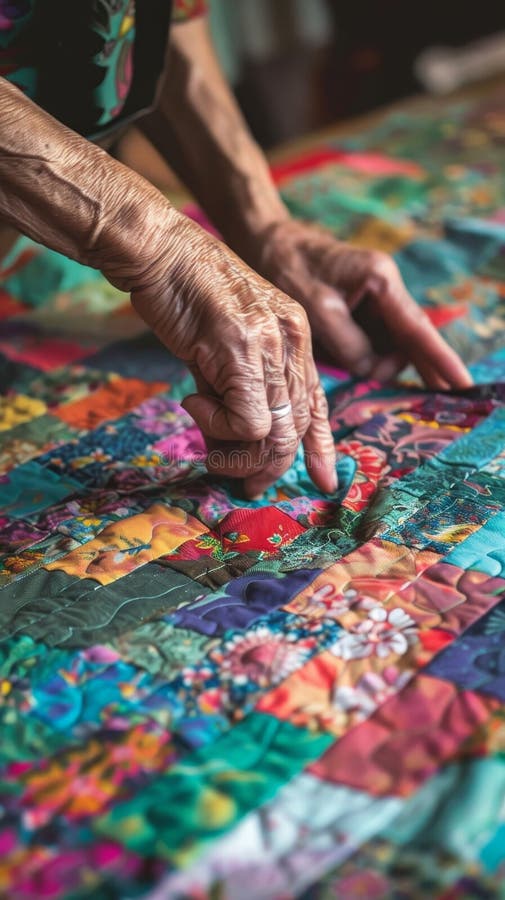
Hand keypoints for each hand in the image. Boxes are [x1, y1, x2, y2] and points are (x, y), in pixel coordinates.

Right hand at [127, 211, 336, 497]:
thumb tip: (230, 439)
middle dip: (269, 466)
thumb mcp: (222, 343)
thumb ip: (234, 387)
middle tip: (240, 481)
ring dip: (240, 456)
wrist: (161, 250)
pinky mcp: (243, 352)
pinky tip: (193, 404)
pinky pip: (247, 421)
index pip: (316, 402)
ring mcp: (272, 345)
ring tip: (211, 450)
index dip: (320, 446)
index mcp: (297, 335)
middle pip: (297, 426)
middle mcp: (294, 341)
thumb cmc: (183, 291)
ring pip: (276, 432)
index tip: (322, 480)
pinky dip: (218, 427)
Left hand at [251, 219, 471, 388]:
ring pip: (387, 343)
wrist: (265, 241)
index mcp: (380, 280)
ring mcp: (371, 299)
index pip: (418, 329)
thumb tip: (372, 369)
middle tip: (424, 393)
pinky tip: (345, 359)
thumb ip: (348, 343)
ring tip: (340, 358)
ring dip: (374, 361)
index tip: (463, 384)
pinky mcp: (357, 308)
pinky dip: (362, 354)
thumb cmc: (287, 267)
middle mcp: (383, 289)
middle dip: (410, 366)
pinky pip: (369, 339)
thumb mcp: (315, 309)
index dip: (441, 360)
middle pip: (408, 340)